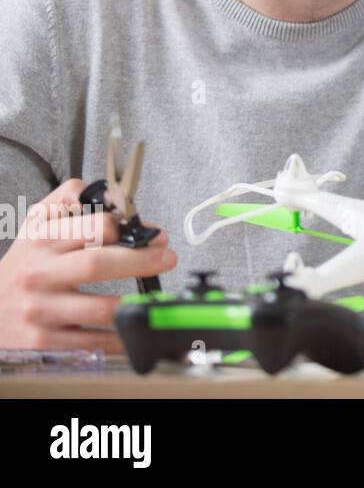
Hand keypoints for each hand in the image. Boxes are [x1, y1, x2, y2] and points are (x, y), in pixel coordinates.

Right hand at [0, 179, 177, 351]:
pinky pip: (92, 342)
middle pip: (97, 264)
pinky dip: (119, 338)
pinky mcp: (43, 341)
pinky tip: (133, 328)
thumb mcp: (36, 224)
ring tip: (153, 298)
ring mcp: (40, 310)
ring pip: (100, 309)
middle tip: (168, 258)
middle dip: (141, 261)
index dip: (128, 230)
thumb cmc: (24, 265)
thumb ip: (70, 199)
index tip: (153, 235)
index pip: (93, 228)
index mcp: (42, 241)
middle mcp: (39, 274)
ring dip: (135, 303)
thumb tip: (114, 193)